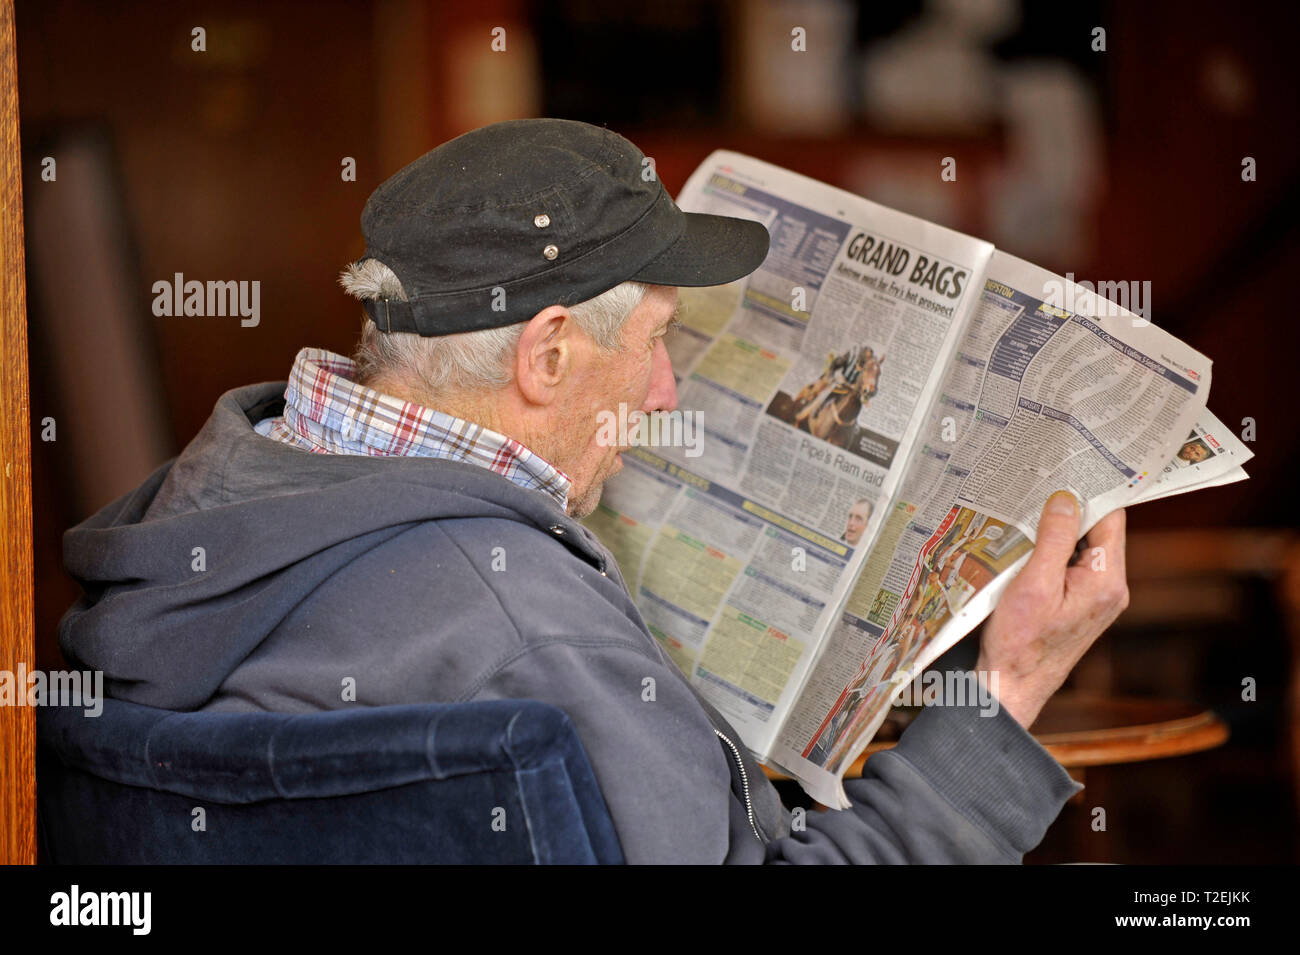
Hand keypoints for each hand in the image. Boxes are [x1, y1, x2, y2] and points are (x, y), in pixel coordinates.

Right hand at [975, 492, 1129, 728]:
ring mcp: (1096, 598)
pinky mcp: (1079, 605)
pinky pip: (1071, 565)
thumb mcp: (1033, 584)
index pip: (1109, 519)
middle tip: (1041, 482)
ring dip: (1057, 531)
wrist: (1011, 687)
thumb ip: (1053, 539)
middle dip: (1070, 508)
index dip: (1091, 491)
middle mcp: (1109, 588)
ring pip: (1082, 547)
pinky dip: (1052, 551)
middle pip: (1097, 530)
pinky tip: (1026, 545)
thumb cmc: (1019, 643)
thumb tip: (1066, 498)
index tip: (1070, 466)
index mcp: (1106, 581)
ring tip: (1027, 511)